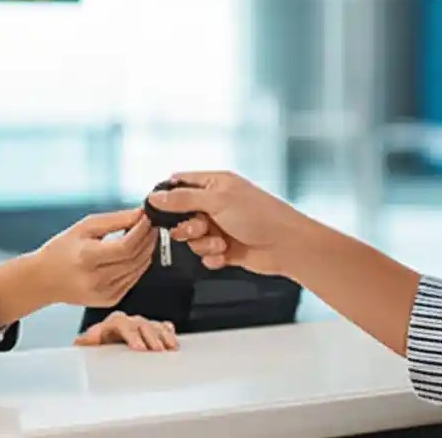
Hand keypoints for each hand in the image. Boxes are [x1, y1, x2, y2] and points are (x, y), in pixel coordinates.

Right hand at [34, 208, 155, 307]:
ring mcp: (104, 294)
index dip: (142, 231)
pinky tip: (137, 253)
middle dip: (148, 240)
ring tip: (147, 236)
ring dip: (147, 252)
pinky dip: (139, 265)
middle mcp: (96, 280)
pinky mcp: (109, 300)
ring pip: (138, 270)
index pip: (126, 246)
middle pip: (135, 259)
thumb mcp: (84, 227)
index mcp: (87, 258)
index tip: (148, 218)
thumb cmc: (62, 250)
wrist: (44, 280)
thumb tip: (140, 213)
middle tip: (152, 225)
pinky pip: (133, 280)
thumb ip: (115, 220)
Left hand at [73, 311, 178, 351]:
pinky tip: (173, 341)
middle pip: (141, 324)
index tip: (140, 348)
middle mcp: (126, 323)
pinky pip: (161, 328)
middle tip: (158, 351)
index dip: (132, 334)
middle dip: (151, 337)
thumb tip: (82, 340)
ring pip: (153, 326)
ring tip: (171, 349)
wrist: (98, 351)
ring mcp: (139, 327)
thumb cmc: (93, 350)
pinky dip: (168, 333)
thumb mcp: (86, 346)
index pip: (122, 323)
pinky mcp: (148, 333)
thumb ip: (84, 342)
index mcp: (110, 324)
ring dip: (163, 336)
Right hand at [148, 171, 305, 275]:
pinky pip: (204, 255)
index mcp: (215, 184)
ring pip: (191, 238)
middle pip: (181, 215)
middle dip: (187, 226)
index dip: (166, 196)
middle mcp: (216, 204)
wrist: (286, 247)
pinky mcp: (225, 249)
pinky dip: (212, 257)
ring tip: (220, 244)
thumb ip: (183, 199)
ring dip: (203, 244)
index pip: (180, 183)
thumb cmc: (261, 216)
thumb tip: (155, 197)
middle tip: (202, 227)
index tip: (159, 209)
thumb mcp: (218, 201)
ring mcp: (220, 227)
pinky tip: (226, 255)